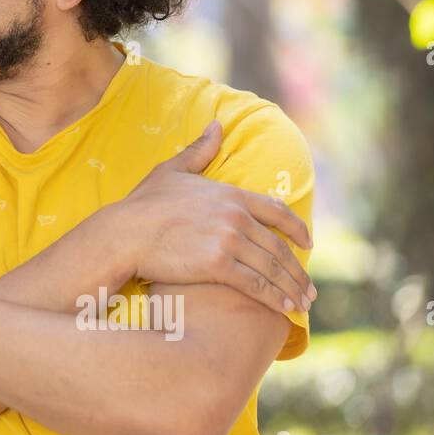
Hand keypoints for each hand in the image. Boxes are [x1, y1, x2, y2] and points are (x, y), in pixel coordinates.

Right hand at [87, 120, 315, 314]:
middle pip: (279, 246)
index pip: (277, 211)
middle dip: (298, 271)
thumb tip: (218, 125)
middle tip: (308, 289)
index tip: (309, 244)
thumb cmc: (143, 203)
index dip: (298, 229)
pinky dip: (274, 298)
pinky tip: (284, 309)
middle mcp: (236, 216)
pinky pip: (255, 284)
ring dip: (291, 288)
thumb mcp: (173, 170)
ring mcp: (228, 240)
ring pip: (271, 267)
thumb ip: (200, 150)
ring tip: (302, 304)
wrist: (124, 232)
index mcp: (230, 195)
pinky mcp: (218, 264)